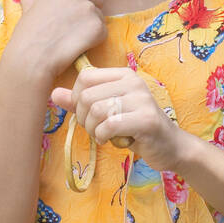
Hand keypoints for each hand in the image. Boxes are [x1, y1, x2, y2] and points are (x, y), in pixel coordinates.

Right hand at [13, 0, 109, 82]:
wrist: (33, 58)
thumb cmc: (28, 34)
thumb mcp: (28, 9)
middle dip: (91, 7)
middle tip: (75, 25)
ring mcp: (89, 8)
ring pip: (99, 14)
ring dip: (91, 24)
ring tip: (71, 37)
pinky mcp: (98, 27)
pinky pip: (103, 31)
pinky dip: (94, 39)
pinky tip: (77, 45)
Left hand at [51, 66, 184, 170]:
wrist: (170, 147)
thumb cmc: (135, 127)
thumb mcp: (106, 111)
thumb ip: (81, 102)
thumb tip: (54, 94)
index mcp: (123, 74)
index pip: (85, 77)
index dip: (77, 98)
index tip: (86, 114)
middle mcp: (133, 82)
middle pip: (87, 96)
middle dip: (84, 118)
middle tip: (96, 129)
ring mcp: (141, 99)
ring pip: (96, 111)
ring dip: (94, 130)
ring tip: (105, 135)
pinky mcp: (146, 119)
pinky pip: (109, 126)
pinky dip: (104, 137)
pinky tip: (113, 140)